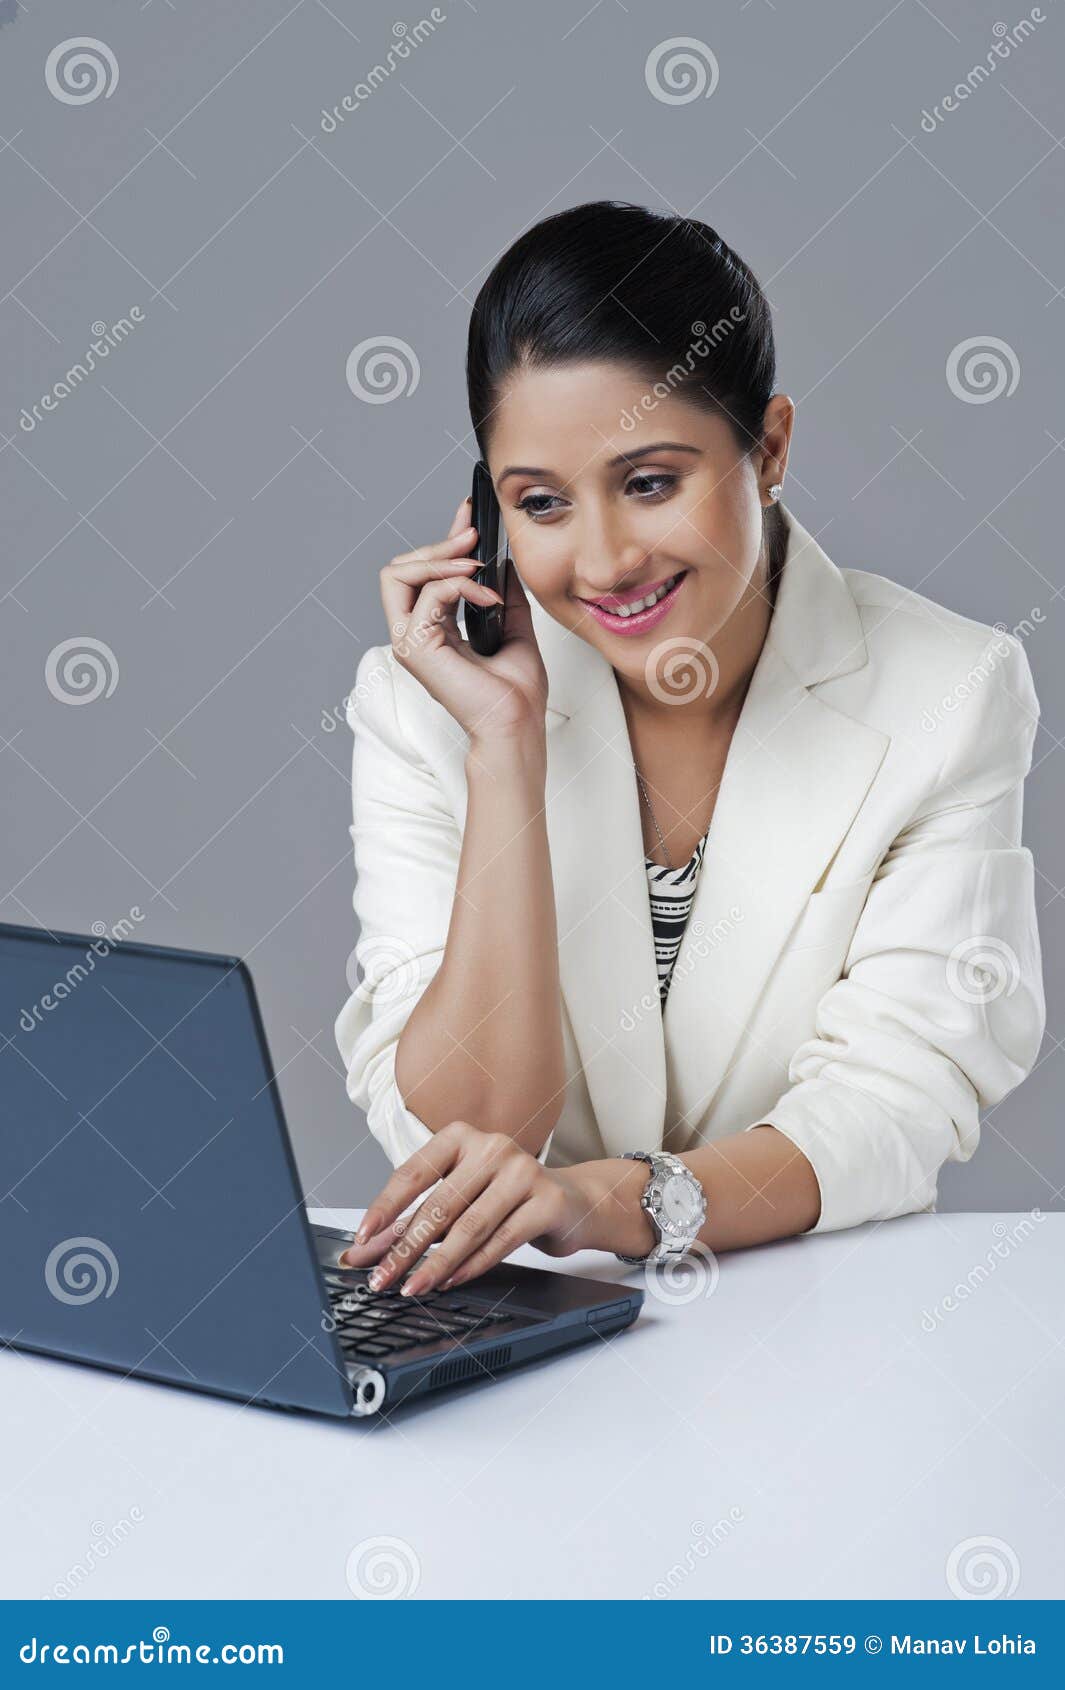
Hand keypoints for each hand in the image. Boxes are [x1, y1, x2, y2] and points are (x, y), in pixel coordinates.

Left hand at [335, 1120, 593, 1296]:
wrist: (572, 1201)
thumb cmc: (505, 1198)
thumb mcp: (458, 1200)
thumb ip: (413, 1220)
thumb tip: (365, 1251)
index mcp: (461, 1137)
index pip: (413, 1172)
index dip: (385, 1207)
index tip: (362, 1239)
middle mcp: (492, 1147)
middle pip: (439, 1204)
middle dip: (405, 1247)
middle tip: (382, 1278)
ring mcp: (523, 1172)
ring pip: (470, 1226)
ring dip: (436, 1263)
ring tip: (413, 1286)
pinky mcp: (547, 1201)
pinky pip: (502, 1240)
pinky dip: (471, 1265)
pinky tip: (450, 1281)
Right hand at [379, 493, 548, 745]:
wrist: (517, 725)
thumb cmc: (515, 694)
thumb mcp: (512, 628)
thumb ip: (502, 595)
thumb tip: (502, 561)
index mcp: (432, 631)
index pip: (422, 575)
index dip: (443, 539)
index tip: (469, 515)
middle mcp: (414, 635)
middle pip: (397, 569)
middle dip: (436, 545)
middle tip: (472, 536)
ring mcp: (409, 643)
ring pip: (398, 574)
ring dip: (441, 560)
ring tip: (477, 565)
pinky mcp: (417, 649)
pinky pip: (429, 594)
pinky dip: (461, 585)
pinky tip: (487, 595)